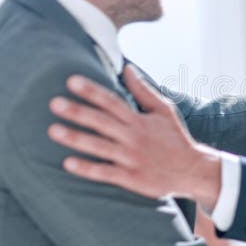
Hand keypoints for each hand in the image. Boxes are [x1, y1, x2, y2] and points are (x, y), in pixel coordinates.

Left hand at [47, 65, 221, 208]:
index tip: (71, 81)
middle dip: (78, 112)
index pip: (112, 102)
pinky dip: (87, 168)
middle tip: (54, 103)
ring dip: (76, 138)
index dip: (92, 91)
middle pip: (102, 122)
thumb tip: (126, 67)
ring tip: (53, 130)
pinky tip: (68, 163)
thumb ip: (143, 90)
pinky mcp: (131, 178)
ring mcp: (131, 158)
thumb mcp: (164, 110)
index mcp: (140, 120)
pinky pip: (105, 172)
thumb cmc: (175, 138)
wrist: (192, 171)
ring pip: (99, 147)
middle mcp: (134, 137)